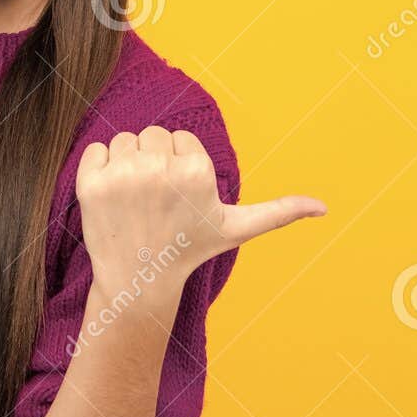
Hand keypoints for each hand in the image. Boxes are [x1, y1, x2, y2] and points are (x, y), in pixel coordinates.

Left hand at [75, 125, 325, 289]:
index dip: (179, 167)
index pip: (181, 140)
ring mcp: (123, 176)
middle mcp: (161, 169)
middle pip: (152, 135)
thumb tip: (325, 208)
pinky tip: (112, 199)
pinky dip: (99, 168)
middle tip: (155, 202)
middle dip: (154, 162)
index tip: (178, 199)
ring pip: (125, 140)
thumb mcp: (236, 229)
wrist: (138, 282)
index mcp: (197, 172)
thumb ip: (279, 212)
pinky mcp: (91, 184)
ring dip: (127, 165)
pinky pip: (95, 149)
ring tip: (135, 202)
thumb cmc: (189, 250)